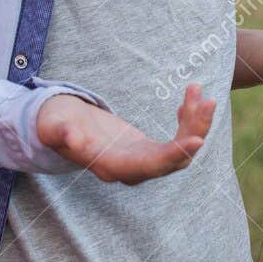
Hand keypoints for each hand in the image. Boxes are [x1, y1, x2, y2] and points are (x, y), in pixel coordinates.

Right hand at [36, 85, 215, 184]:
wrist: (59, 129)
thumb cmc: (55, 125)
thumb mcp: (54, 126)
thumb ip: (62, 133)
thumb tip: (73, 139)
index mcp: (112, 167)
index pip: (150, 166)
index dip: (174, 155)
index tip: (197, 140)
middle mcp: (132, 170)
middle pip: (173, 160)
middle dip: (194, 132)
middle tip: (208, 101)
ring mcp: (143, 162)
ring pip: (180, 150)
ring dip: (194, 123)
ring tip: (199, 91)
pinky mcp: (147, 151)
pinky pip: (176, 142)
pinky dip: (186, 121)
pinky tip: (189, 101)